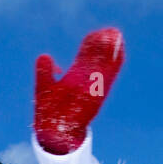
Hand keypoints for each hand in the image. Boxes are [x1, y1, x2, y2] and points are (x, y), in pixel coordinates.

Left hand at [34, 27, 124, 153]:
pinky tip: (118, 53)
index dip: (91, 46)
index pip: (85, 58)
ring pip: (105, 67)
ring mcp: (92, 88)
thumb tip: (45, 56)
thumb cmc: (49, 112)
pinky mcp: (96, 95)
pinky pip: (107, 80)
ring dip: (111, 53)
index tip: (96, 34)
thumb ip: (44, 71)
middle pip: (98, 60)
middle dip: (104, 46)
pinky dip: (113, 66)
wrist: (53, 131)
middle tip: (111, 31)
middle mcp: (85, 81)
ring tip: (117, 37)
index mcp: (75, 78)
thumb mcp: (44, 87)